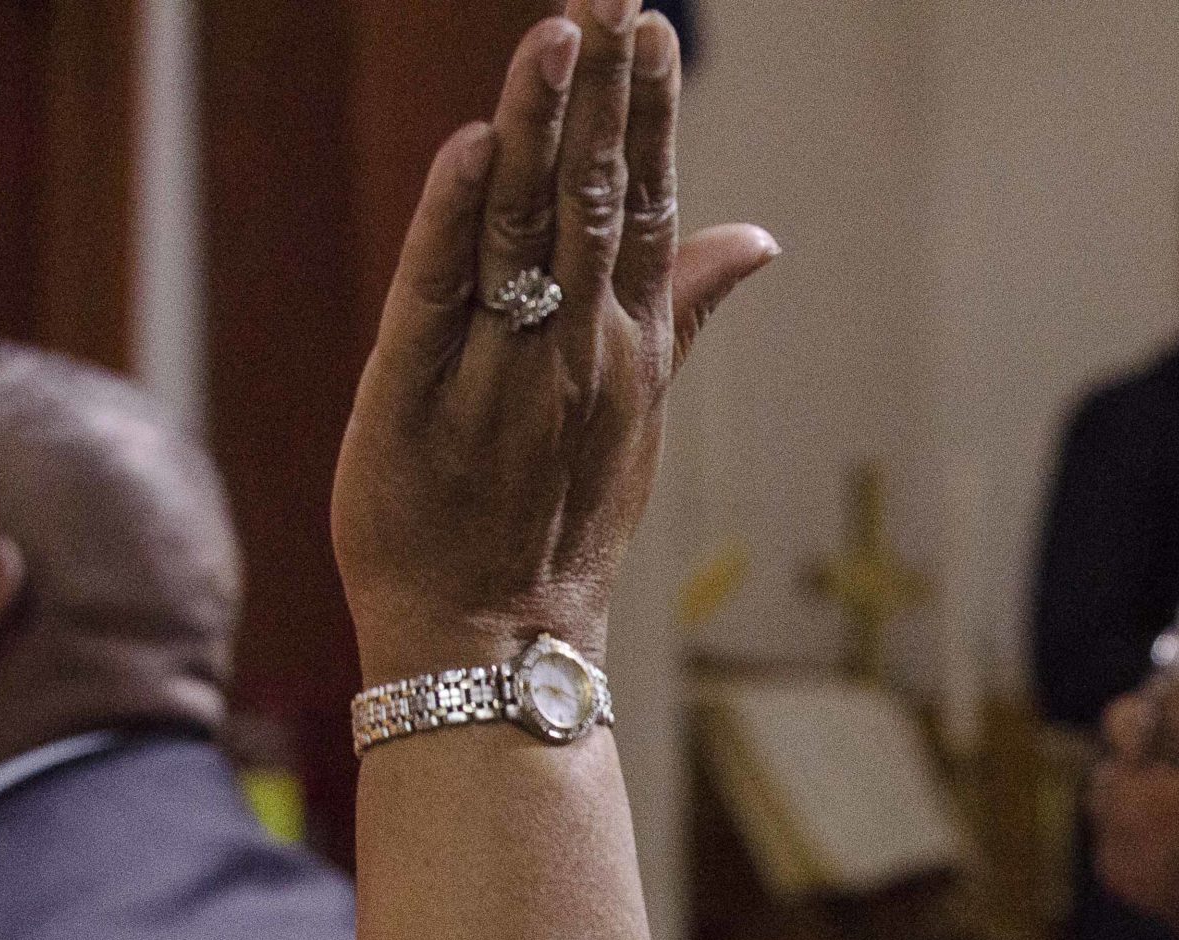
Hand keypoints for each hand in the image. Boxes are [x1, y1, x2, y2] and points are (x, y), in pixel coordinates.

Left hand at [330, 0, 777, 683]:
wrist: (490, 639)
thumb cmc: (556, 527)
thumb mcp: (639, 414)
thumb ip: (686, 309)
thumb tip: (759, 237)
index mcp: (626, 345)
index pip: (649, 205)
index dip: (651, 114)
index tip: (653, 25)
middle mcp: (577, 346)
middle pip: (598, 195)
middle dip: (610, 91)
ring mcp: (504, 366)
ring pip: (528, 224)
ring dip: (545, 125)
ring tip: (563, 31)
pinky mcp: (419, 388)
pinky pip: (442, 287)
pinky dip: (458, 216)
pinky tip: (477, 143)